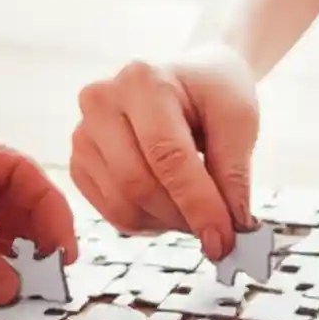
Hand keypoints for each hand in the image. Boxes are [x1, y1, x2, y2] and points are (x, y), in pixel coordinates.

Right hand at [70, 43, 259, 260]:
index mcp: (142, 81)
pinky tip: (169, 205)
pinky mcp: (80, 163)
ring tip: (195, 211)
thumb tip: (230, 225)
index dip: (197, 203)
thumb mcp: (238, 119)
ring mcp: (84, 134)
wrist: (190, 82)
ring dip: (167, 222)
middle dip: (183, 217)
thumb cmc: (213, 94)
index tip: (223, 238)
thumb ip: (234, 172)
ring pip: (123, 205)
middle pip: (138, 183)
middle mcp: (102, 102)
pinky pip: (111, 213)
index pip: (167, 156)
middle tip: (217, 230)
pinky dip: (147, 222)